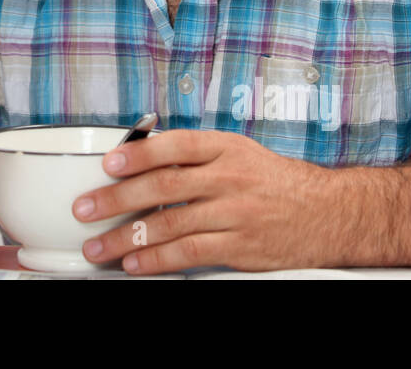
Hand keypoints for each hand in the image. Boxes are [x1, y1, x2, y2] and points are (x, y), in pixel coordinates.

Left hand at [71, 129, 332, 274]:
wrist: (326, 212)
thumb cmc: (273, 180)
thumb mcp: (238, 152)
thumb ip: (195, 155)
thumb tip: (141, 157)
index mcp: (225, 148)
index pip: (176, 146)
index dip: (139, 154)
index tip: (108, 163)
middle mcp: (230, 178)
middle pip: (165, 187)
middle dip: (117, 199)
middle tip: (85, 209)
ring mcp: (235, 214)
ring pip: (172, 226)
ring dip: (128, 238)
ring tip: (99, 247)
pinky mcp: (240, 247)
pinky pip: (191, 254)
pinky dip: (158, 261)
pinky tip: (135, 265)